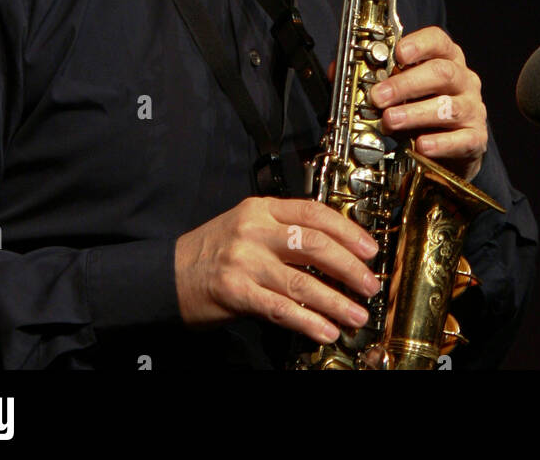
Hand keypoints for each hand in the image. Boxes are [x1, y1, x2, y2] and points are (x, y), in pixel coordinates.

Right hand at [174, 197, 380, 344]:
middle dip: (349, 267)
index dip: (347, 230)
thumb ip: (285, 229)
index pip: (313, 212)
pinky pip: (281, 308)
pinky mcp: (236, 292)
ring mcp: (245, 262)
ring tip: (356, 315)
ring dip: (335, 301)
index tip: (369, 249)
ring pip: (302, 280)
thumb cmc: (215, 250)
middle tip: (370, 285)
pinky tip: (325, 330)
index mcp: (262, 209)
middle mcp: (255, 231)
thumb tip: (335, 250)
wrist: (169, 273)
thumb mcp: (249, 225)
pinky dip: (308, 321)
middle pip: (314, 244)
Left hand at [368, 25, 487, 181]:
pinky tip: (421, 145)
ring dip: (416, 113)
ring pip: (450, 107)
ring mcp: (473, 109)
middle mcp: (463, 80)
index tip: (397, 53)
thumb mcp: (398, 91)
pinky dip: (440, 143)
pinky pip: (462, 140)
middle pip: (441, 73)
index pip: (438, 41)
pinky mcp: (476, 139)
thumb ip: (371, 78)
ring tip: (390, 121)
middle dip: (406, 84)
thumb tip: (336, 70)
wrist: (447, 153)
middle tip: (379, 96)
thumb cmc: (420, 112)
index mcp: (445, 59)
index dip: (418, 44)